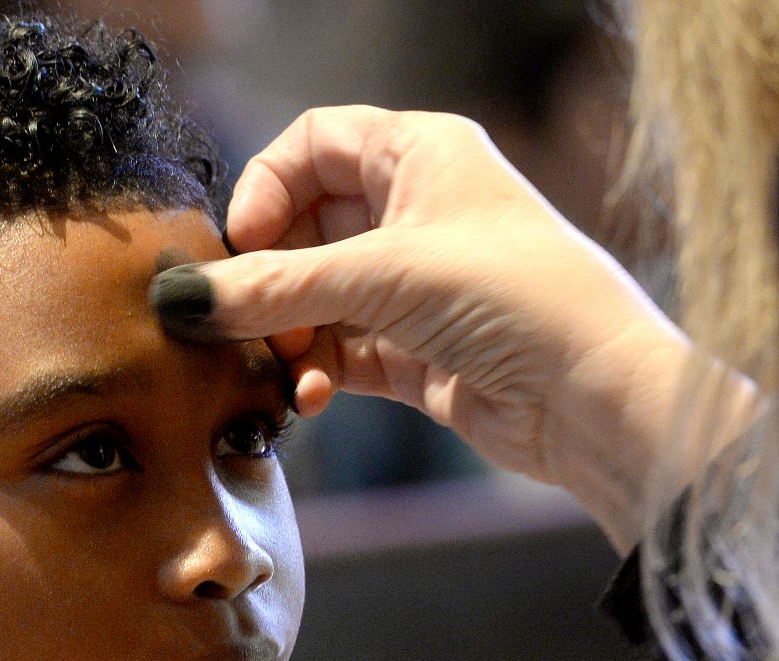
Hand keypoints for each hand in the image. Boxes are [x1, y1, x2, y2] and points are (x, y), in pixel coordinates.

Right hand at [153, 106, 707, 545]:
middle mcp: (418, 213)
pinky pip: (341, 354)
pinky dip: (316, 373)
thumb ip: (275, 289)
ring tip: (283, 364)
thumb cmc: (516, 299)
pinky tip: (308, 396)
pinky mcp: (418, 355)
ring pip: (318, 299)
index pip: (314, 144)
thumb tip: (184, 299)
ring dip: (289, 334)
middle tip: (243, 318)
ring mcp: (417, 288)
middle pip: (306, 228)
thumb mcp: (383, 277)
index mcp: (421, 156)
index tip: (242, 243)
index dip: (268, 187)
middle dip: (269, 277)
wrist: (594, 397)